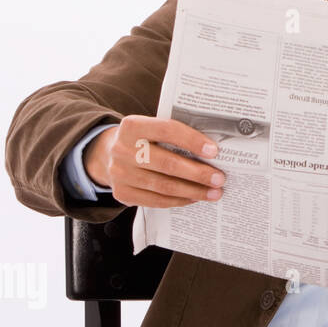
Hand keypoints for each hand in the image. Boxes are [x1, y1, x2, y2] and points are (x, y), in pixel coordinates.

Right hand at [85, 115, 226, 207]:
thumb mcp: (151, 128)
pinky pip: (156, 200)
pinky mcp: (122, 193)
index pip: (167, 130)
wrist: (107, 155)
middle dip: (198, 173)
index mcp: (132, 126)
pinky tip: (195, 197)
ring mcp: (120, 173)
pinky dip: (179, 200)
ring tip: (214, 192)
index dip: (192, 141)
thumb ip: (174, 135)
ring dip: (193, 191)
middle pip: (167, 163)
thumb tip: (212, 151)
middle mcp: (122, 149)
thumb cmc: (143, 140)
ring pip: (164, 186)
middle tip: (220, 178)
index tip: (214, 151)